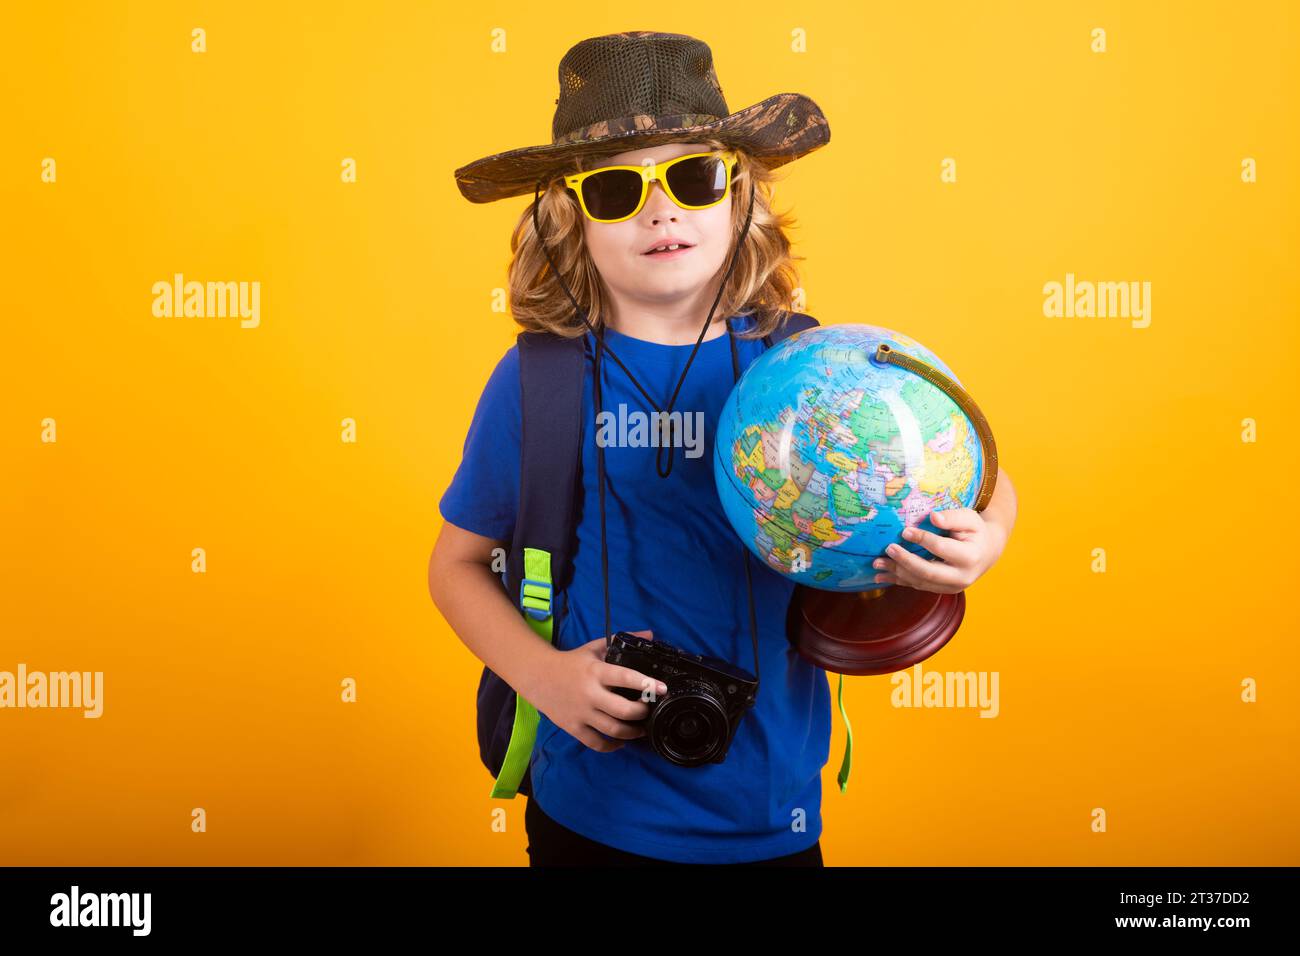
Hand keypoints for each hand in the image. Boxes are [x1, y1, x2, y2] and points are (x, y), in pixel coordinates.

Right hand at [528, 631, 666, 753]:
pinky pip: (596, 743)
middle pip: (623, 710)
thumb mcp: (595, 647)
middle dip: (642, 713)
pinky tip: (621, 742)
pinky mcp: (573, 727)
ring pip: (613, 730)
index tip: (663, 689)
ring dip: (632, 733)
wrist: (537, 675)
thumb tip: (650, 635)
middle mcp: (590, 693)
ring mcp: (581, 713)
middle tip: (649, 710)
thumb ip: (621, 641)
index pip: (626, 677)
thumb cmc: (571, 662)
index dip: (646, 684)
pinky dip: (612, 746)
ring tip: (641, 729)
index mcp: (596, 671)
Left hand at [871, 508, 1006, 594]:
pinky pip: (918, 586)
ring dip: (897, 573)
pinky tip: (882, 576)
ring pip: (921, 582)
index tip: (905, 531)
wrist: (985, 552)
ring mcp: (952, 587)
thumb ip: (953, 517)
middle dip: (905, 561)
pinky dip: (899, 580)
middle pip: (929, 572)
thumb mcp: (970, 518)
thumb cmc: (975, 531)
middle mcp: (962, 577)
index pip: (942, 548)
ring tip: (877, 563)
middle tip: (888, 549)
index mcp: (970, 556)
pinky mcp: (942, 590)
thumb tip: (933, 517)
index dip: (923, 540)